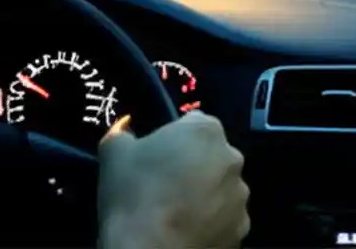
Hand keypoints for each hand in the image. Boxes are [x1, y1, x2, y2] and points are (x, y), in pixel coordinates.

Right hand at [97, 112, 249, 248]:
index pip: (191, 124)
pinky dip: (210, 224)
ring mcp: (240, 196)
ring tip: (175, 213)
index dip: (171, 140)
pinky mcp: (242, 229)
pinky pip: (224, 220)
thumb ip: (123, 134)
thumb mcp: (113, 153)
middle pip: (210, 156)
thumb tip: (126, 132)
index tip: (156, 159)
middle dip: (192, 166)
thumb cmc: (134, 194)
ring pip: (220, 189)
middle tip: (164, 186)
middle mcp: (232, 159)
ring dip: (204, 195)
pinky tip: (186, 231)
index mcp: (206, 130)